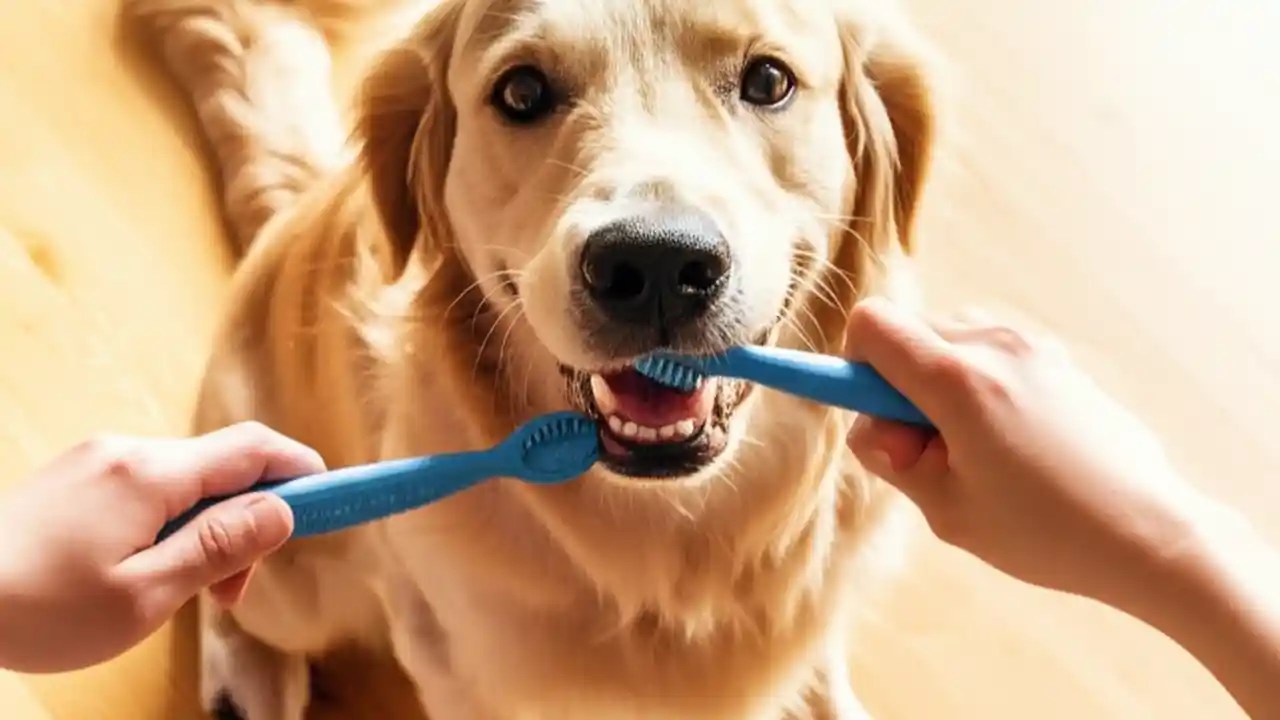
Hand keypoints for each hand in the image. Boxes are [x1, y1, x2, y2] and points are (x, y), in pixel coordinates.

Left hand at [0, 422, 323, 672]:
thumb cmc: (39, 609)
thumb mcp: (145, 594)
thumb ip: (219, 548)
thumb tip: (282, 512)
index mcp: (151, 474)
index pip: (254, 449)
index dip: (304, 471)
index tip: (335, 503)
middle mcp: (127, 451)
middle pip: (222, 467)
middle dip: (248, 520)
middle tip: (232, 593)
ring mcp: (98, 460)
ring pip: (186, 481)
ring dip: (207, 528)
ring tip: (182, 592)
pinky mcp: (77, 477)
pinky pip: (149, 488)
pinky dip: (171, 523)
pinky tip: (145, 571)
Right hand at [843, 298, 1205, 605]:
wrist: (1152, 531)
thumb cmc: (1046, 531)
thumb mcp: (946, 510)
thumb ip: (892, 459)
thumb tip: (874, 428)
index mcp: (958, 380)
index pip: (871, 325)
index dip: (849, 364)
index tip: (865, 410)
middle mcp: (995, 344)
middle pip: (907, 332)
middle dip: (896, 385)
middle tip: (926, 451)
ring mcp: (1032, 345)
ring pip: (947, 339)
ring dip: (937, 383)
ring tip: (973, 449)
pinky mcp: (1057, 357)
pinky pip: (987, 351)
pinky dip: (975, 385)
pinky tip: (1010, 442)